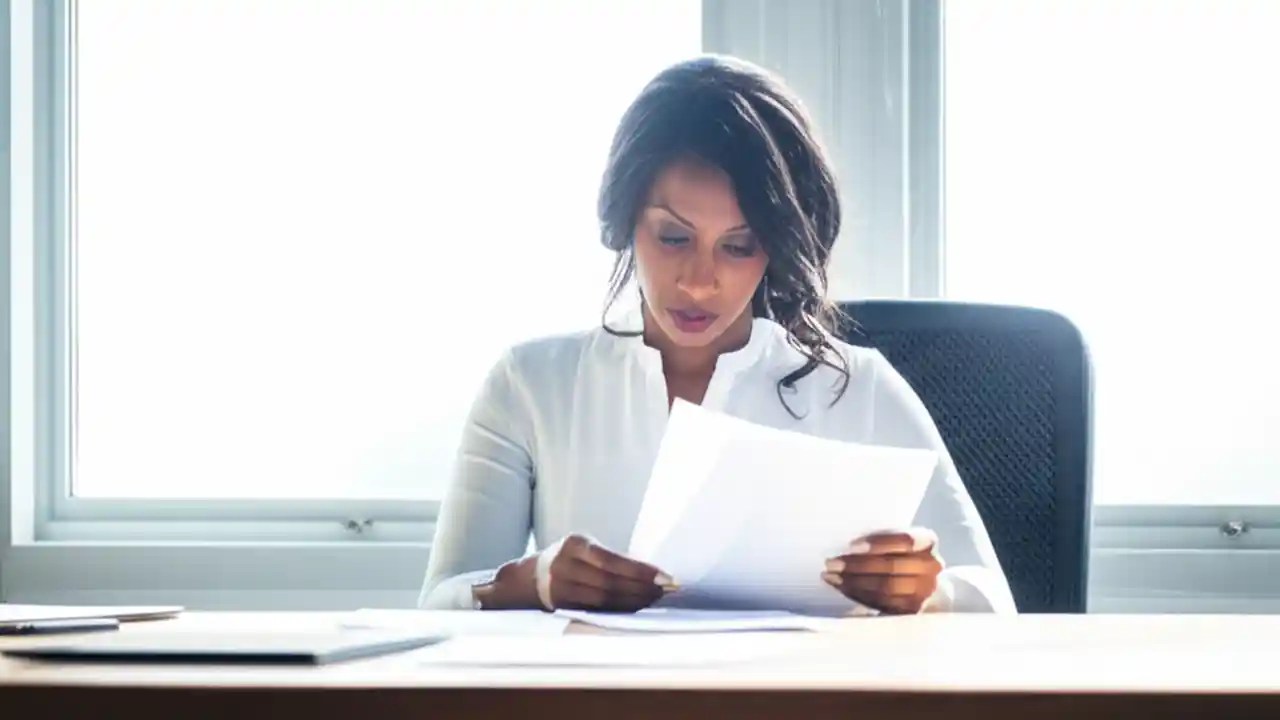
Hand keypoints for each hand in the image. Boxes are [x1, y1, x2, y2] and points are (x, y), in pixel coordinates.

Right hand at [474, 533, 674, 611]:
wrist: (528, 578)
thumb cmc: (568, 559)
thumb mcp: (584, 548)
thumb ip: (609, 558)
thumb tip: (651, 574)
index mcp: (575, 545)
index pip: (612, 560)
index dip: (640, 570)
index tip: (665, 576)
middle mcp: (565, 566)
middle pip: (610, 582)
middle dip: (642, 588)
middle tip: (667, 589)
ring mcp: (561, 589)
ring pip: (605, 600)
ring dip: (634, 601)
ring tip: (656, 598)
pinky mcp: (562, 607)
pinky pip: (598, 610)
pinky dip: (620, 610)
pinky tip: (636, 607)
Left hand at [822, 529, 943, 614]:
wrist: (926, 584)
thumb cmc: (902, 555)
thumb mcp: (898, 542)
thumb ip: (881, 539)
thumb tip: (845, 544)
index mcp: (927, 541)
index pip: (904, 540)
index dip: (877, 543)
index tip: (851, 545)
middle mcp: (931, 566)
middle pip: (891, 566)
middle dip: (857, 566)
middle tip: (831, 563)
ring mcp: (924, 591)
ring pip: (885, 588)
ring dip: (853, 582)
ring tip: (830, 576)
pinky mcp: (912, 609)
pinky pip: (882, 603)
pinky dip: (858, 595)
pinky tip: (842, 588)